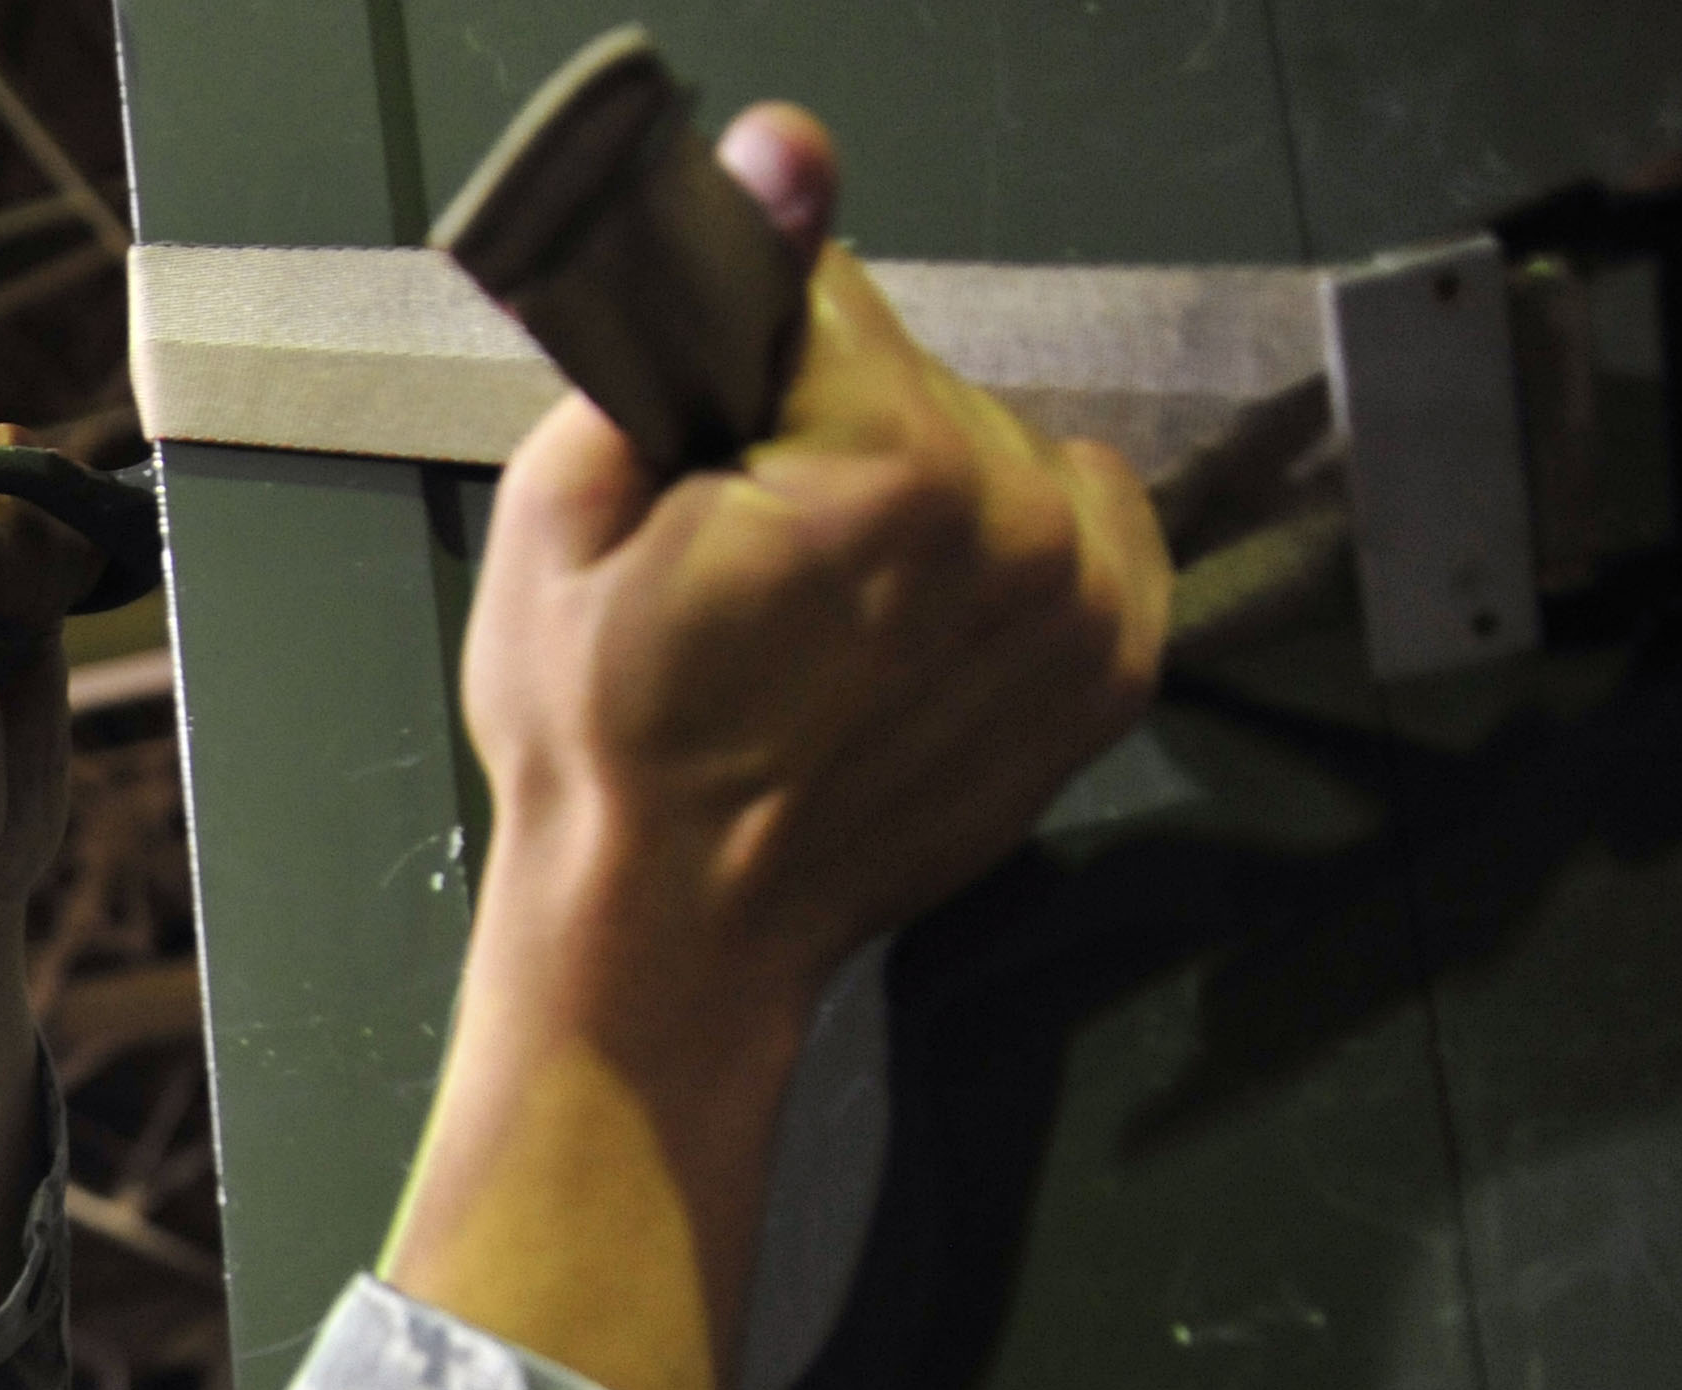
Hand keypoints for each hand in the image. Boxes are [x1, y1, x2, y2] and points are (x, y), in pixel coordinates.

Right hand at [385, 105, 1168, 1389]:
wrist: (667, 941)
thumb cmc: (600, 752)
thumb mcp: (568, 508)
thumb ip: (691, 316)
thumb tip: (786, 156)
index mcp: (888, 467)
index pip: (825, 301)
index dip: (739, 374)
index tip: (701, 466)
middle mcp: (1018, 523)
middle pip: (915, 377)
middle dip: (829, 436)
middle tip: (743, 566)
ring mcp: (1080, 605)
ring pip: (995, 447)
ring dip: (921, 498)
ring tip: (823, 615)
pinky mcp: (1113, 667)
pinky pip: (1082, 523)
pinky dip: (1008, 554)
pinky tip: (911, 626)